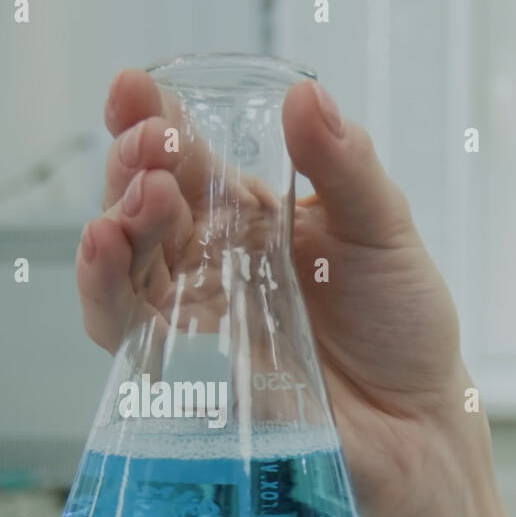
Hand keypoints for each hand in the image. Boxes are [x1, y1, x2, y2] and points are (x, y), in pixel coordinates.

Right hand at [77, 69, 515, 516]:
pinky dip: (102, 289)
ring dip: (115, 223)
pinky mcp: (182, 369)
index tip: (132, 89)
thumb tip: (305, 96)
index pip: (190, 156)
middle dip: (134, 165)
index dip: (155, 119)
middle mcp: (211, 260)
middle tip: (148, 148)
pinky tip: (102, 249)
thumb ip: (345, 166)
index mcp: (251, 216)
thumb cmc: (401, 327)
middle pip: (144, 202)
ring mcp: (191, 314)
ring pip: (124, 260)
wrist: (413, 427)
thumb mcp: (384, 231)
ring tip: (136, 202)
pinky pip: (122, 327)